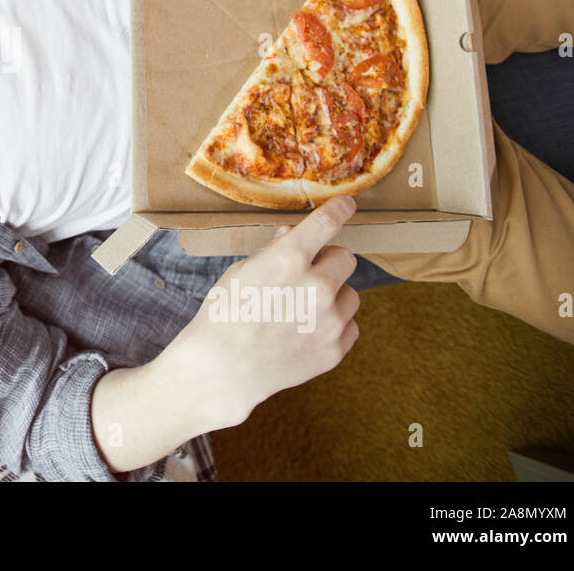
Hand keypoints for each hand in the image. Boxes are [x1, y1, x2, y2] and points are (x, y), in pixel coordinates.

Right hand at [158, 195, 361, 428]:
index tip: (347, 205)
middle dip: (328, 262)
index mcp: (289, 260)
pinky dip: (334, 326)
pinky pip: (349, 326)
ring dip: (333, 296)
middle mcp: (317, 287)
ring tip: (302, 310)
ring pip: (350, 294)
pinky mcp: (335, 349)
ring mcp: (330, 321)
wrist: (223, 369)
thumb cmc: (224, 315)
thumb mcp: (241, 272)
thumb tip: (293, 236)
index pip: (327, 222)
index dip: (340, 209)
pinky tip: (306, 331)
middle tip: (307, 275)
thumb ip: (273, 253)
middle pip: (346, 258)